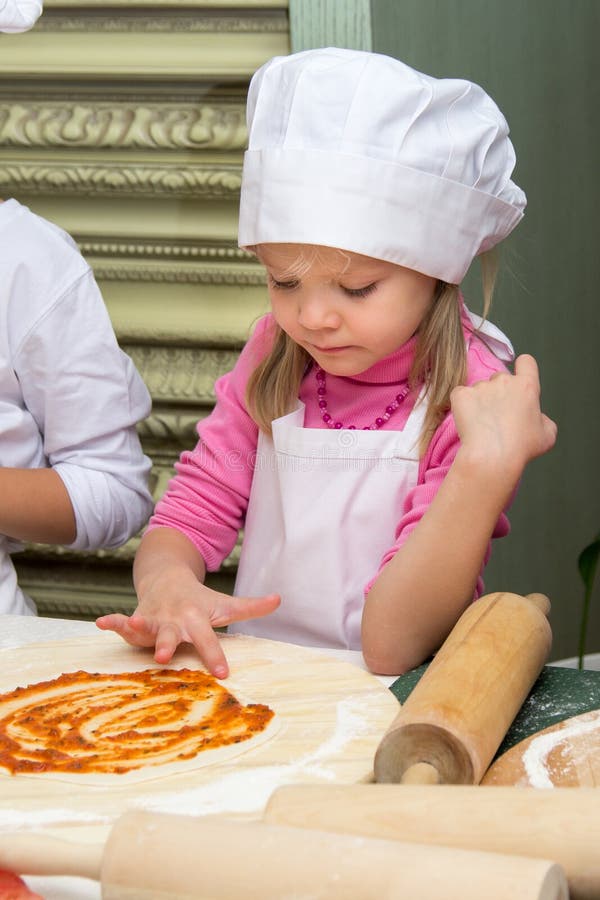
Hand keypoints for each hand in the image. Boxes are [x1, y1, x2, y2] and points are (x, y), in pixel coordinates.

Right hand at [97, 567, 279, 677]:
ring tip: (132, 625)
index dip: (215, 657)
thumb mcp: (225, 604)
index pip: (208, 640)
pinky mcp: (137, 618)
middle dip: (168, 645)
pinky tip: (100, 623)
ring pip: (146, 626)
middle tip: (166, 657)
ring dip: (137, 627)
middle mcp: (174, 619)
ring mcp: (154, 618)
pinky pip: (122, 621)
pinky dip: (112, 622)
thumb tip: (280, 599)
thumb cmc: (199, 601)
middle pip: (173, 634)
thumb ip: (251, 607)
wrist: (168, 577)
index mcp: (197, 619)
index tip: (222, 674)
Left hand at [450, 354, 556, 478]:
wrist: (492, 456)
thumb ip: (543, 419)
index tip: (519, 381)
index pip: (526, 362)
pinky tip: (468, 421)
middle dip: (499, 392)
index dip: (523, 369)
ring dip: (480, 400)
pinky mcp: (461, 394)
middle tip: (498, 415)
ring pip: (479, 388)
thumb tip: (536, 417)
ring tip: (482, 424)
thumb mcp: (547, 435)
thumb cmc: (521, 448)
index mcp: (527, 386)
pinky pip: (461, 395)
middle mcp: (504, 381)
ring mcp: (480, 386)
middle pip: (500, 378)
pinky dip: (462, 405)